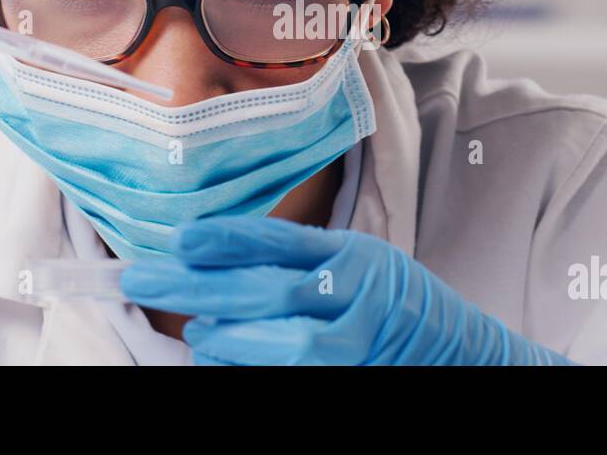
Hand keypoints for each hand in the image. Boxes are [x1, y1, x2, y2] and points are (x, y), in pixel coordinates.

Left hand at [120, 215, 572, 365]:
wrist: (466, 355)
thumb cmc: (398, 309)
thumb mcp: (357, 267)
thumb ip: (299, 262)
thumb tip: (208, 258)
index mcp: (355, 253)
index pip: (283, 240)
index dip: (228, 238)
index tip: (179, 238)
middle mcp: (360, 290)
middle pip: (270, 287)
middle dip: (198, 284)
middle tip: (140, 278)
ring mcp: (362, 337)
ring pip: (287, 340)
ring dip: (228, 336)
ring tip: (194, 331)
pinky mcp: (357, 368)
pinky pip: (299, 369)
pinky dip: (252, 364)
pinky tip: (220, 355)